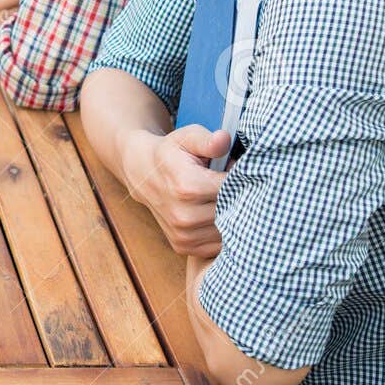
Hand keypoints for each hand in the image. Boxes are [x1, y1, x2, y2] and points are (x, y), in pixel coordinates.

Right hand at [123, 124, 230, 256]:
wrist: (142, 173)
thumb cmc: (171, 153)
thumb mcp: (187, 138)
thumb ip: (208, 140)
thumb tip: (224, 140)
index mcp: (188, 187)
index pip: (233, 188)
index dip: (242, 178)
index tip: (236, 170)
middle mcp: (184, 216)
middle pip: (234, 211)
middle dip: (238, 197)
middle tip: (227, 184)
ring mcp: (183, 234)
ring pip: (228, 230)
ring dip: (231, 215)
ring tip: (218, 197)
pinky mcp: (183, 246)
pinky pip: (217, 244)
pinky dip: (221, 231)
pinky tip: (213, 214)